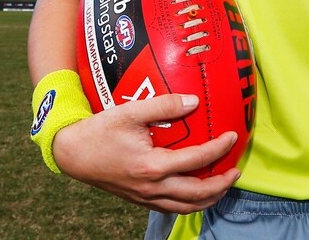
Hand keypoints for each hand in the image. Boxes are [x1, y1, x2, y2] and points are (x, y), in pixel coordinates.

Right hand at [52, 93, 240, 213]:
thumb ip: (164, 106)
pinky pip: (170, 208)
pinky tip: (195, 192)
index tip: (233, 137)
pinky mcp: (139, 199)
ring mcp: (145, 197)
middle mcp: (151, 187)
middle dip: (221, 184)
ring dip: (208, 199)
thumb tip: (194, 101)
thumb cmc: (99, 131)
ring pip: (185, 207)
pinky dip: (189, 203)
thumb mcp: (131, 111)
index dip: (219, 149)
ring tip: (222, 186)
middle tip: (236, 171)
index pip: (196, 160)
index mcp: (152, 166)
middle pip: (197, 194)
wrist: (72, 153)